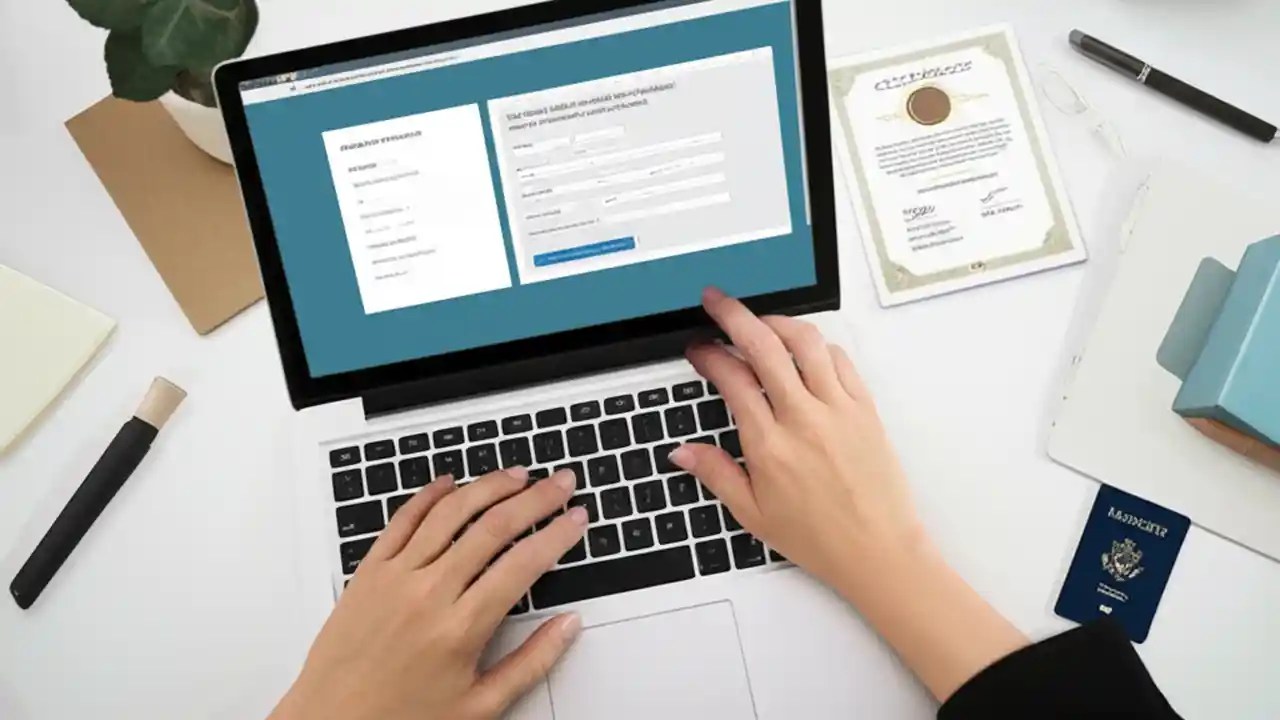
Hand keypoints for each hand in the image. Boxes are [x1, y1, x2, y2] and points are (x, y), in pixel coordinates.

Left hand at [270, 468, 587, 719]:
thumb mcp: (479, 706)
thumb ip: (531, 662)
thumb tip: (568, 627)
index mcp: (461, 629)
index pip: (523, 564)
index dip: (557, 535)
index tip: (576, 519)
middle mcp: (428, 594)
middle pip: (493, 527)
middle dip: (536, 498)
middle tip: (560, 482)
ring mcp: (395, 577)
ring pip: (450, 513)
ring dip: (488, 486)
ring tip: (516, 475)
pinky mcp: (367, 572)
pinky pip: (401, 520)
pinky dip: (428, 496)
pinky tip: (449, 483)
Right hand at [671, 288, 924, 592]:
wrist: (878, 551)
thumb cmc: (820, 538)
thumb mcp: (753, 514)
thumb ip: (716, 475)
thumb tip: (682, 453)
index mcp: (769, 445)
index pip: (732, 379)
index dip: (708, 355)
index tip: (699, 350)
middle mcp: (803, 419)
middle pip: (763, 345)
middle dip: (733, 315)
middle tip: (716, 302)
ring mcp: (837, 409)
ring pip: (805, 342)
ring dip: (776, 322)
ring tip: (760, 320)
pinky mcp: (864, 409)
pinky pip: (839, 360)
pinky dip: (817, 344)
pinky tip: (804, 348)